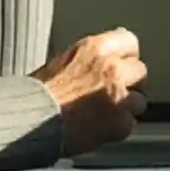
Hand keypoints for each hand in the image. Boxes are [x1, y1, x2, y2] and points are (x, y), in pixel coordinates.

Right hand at [32, 28, 148, 156]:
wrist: (29, 122)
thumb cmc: (37, 95)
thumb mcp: (62, 62)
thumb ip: (90, 58)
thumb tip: (109, 55)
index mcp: (95, 48)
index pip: (129, 41)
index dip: (126, 56)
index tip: (122, 64)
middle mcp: (111, 68)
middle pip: (140, 71)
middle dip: (129, 82)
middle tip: (110, 93)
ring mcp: (119, 96)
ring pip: (139, 100)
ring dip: (126, 108)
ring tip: (102, 114)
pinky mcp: (121, 122)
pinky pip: (129, 125)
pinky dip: (117, 129)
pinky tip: (98, 129)